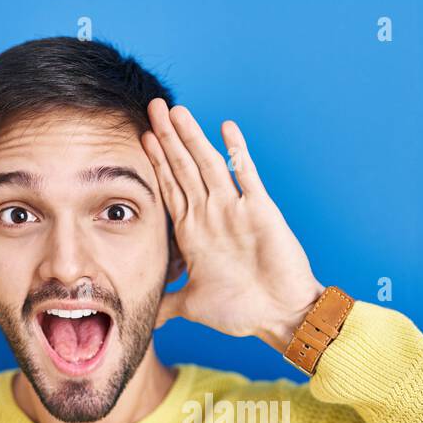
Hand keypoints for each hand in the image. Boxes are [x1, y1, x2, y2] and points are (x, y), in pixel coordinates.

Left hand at [140, 98, 323, 350]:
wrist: (280, 315)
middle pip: (184, 168)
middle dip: (168, 138)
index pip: (170, 188)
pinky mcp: (260, 211)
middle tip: (153, 106)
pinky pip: (246, 175)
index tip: (142, 137)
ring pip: (208, 165)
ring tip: (177, 110)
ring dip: (192, 137)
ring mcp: (235, 210)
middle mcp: (211, 215)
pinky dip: (236, 151)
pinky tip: (226, 128)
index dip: (156, 163)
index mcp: (193, 233)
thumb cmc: (242, 311)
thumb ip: (168, 303)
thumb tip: (146, 316)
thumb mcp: (193, 305)